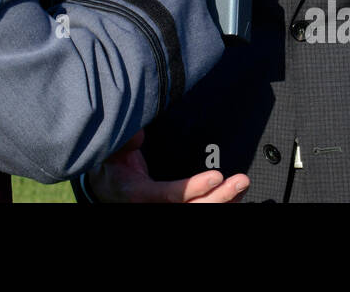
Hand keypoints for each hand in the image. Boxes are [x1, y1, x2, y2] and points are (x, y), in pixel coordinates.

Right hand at [88, 130, 249, 202]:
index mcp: (138, 194)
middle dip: (220, 197)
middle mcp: (154, 207)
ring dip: (225, 201)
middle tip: (239, 180)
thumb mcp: (111, 153)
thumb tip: (138, 136)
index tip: (216, 176)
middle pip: (193, 210)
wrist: (107, 189)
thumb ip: (125, 143)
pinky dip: (221, 203)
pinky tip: (236, 195)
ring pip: (199, 212)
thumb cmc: (111, 170)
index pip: (170, 195)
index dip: (194, 188)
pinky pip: (199, 209)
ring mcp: (165, 210)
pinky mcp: (175, 207)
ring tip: (242, 184)